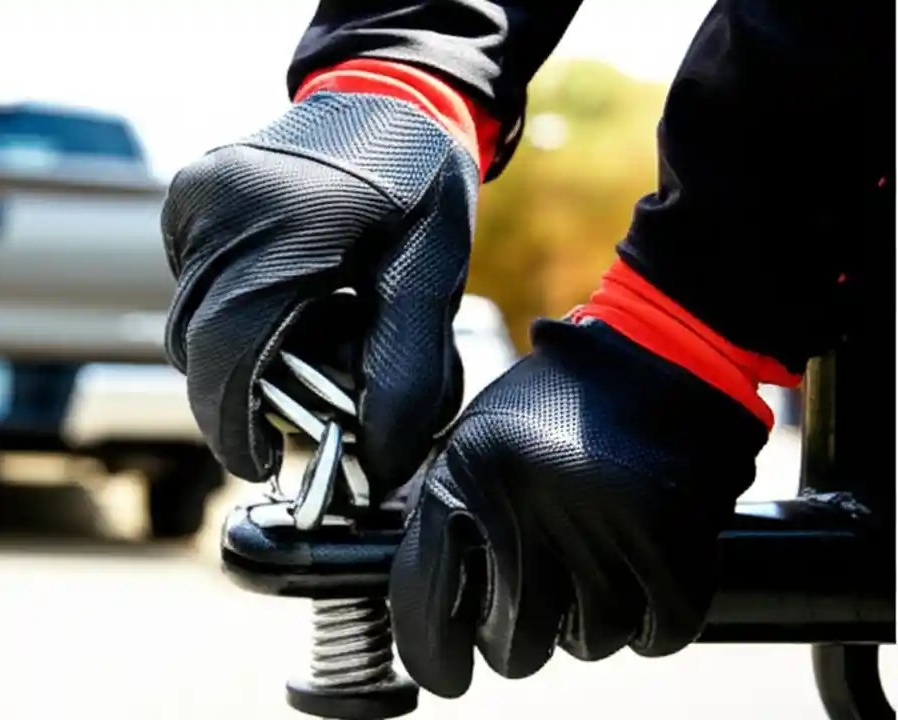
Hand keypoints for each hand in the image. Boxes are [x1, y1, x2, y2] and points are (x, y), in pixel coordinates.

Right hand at [161, 90, 480, 491]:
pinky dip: (230, 315)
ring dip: (236, 354)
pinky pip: (192, 288)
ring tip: (304, 340)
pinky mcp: (184, 202)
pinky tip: (283, 299)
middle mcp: (218, 208)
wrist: (389, 98)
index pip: (227, 352)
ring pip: (189, 322)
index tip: (259, 465)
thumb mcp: (431, 278)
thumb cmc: (418, 187)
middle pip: (198, 345)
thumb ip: (404, 375)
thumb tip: (373, 466)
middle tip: (300, 408)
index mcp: (282, 224)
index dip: (234, 426)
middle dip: (241, 396)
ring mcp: (192, 200)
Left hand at [388, 317, 768, 696]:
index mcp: (467, 477)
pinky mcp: (672, 542)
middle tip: (532, 600)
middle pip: (511, 647)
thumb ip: (448, 519)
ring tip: (593, 559)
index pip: (425, 603)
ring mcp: (603, 527)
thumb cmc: (558, 406)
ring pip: (585, 644)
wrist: (660, 358)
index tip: (447, 671)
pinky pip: (656, 634)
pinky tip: (639, 574)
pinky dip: (649, 620)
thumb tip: (430, 612)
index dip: (432, 655)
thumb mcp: (475, 443)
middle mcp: (528, 505)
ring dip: (587, 621)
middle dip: (516, 638)